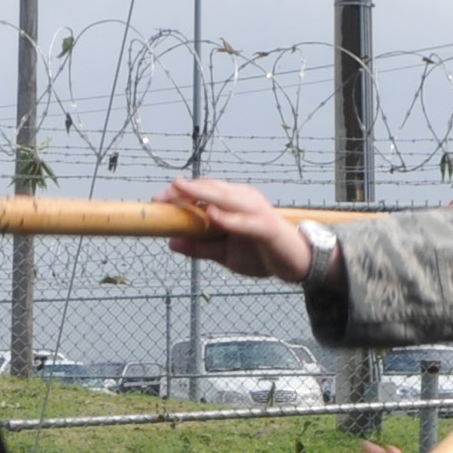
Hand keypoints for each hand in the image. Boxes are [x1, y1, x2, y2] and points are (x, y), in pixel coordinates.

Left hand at [160, 177, 313, 282]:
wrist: (295, 263)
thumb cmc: (260, 252)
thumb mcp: (223, 253)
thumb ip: (199, 247)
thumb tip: (171, 242)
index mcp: (233, 202)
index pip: (204, 191)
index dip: (181, 192)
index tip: (157, 199)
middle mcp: (244, 200)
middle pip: (211, 189)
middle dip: (186, 190)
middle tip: (163, 194)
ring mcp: (256, 211)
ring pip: (226, 198)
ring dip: (203, 194)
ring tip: (182, 191)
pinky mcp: (267, 227)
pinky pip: (244, 221)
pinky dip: (228, 218)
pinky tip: (212, 215)